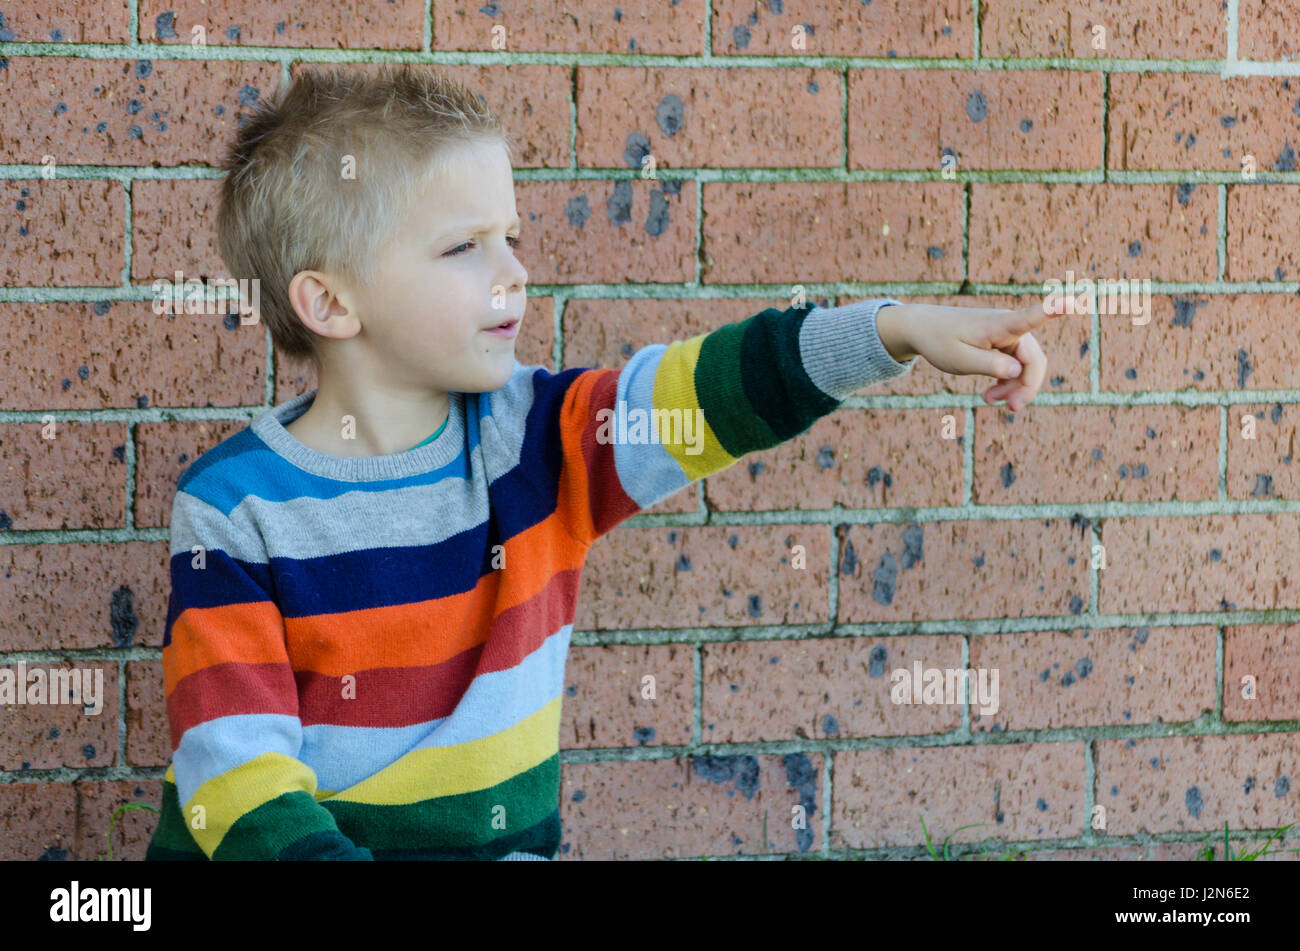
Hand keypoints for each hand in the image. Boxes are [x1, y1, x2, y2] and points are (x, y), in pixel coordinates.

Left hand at [882, 297, 1068, 411]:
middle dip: (1027, 385)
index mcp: (999, 324)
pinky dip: (1008, 382)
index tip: (1069, 301)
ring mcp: (1008, 334)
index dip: (1052, 311)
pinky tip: (991, 395)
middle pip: (1034, 359)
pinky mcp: (1004, 343)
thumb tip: (1018, 371)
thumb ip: (989, 365)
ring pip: (1026, 366)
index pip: (1031, 316)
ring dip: (1015, 387)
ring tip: (990, 401)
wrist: (923, 328)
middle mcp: (1010, 326)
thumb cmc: (939, 341)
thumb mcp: (959, 358)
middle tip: (1012, 409)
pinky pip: (1016, 365)